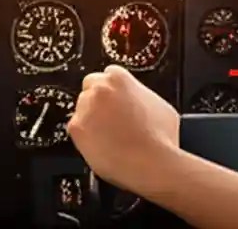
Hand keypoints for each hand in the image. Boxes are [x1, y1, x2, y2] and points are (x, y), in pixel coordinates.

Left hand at [67, 65, 180, 196]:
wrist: (153, 163)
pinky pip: (76, 129)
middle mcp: (99, 89)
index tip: (116, 100)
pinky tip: (102, 146)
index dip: (113, 90)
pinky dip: (86, 137)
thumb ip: (142, 96)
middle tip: (110, 118)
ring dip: (91, 119)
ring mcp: (85, 108)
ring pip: (82, 109)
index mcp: (119, 78)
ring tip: (109, 136)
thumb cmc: (161, 139)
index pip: (108, 75)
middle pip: (90, 88)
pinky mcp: (76, 128)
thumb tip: (139, 102)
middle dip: (98, 101)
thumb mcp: (160, 106)